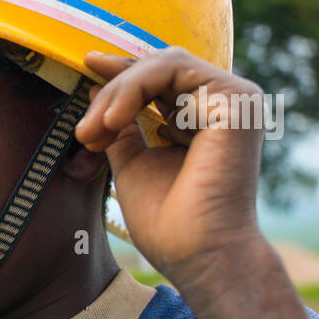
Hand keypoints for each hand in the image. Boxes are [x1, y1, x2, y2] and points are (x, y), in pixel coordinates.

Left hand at [75, 47, 268, 291]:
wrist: (197, 255)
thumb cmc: (168, 222)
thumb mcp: (132, 163)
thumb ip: (121, 128)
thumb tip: (98, 90)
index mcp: (203, 119)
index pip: (160, 80)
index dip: (122, 72)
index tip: (86, 66)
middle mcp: (222, 105)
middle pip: (158, 68)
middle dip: (112, 89)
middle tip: (83, 131)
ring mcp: (233, 99)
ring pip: (163, 64)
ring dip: (118, 91)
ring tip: (93, 130)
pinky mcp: (234, 100)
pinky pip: (173, 70)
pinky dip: (134, 89)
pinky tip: (113, 122)